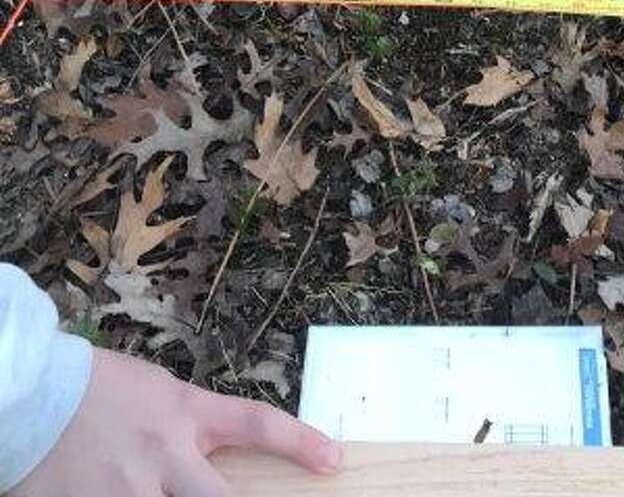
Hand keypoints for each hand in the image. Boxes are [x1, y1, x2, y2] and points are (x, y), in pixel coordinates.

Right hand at [12, 347, 340, 496]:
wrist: (36, 395)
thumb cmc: (100, 390)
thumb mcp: (159, 396)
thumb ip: (190, 427)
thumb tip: (214, 457)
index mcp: (185, 414)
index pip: (258, 424)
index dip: (301, 443)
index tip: (334, 461)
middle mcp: (166, 455)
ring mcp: (129, 489)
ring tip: (151, 492)